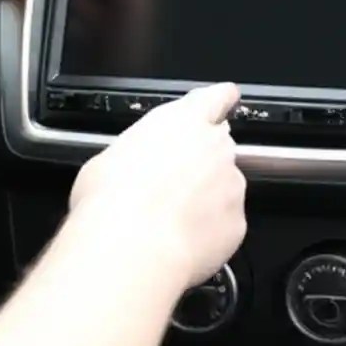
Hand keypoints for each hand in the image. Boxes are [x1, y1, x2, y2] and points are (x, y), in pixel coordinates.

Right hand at [69, 83, 246, 288]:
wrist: (131, 247)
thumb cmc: (111, 199)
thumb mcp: (108, 160)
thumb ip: (137, 152)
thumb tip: (132, 166)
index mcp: (183, 121)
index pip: (216, 98)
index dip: (219, 101)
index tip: (224, 101)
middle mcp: (215, 146)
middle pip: (218, 147)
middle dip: (202, 163)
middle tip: (171, 186)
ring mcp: (232, 184)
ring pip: (224, 188)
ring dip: (207, 199)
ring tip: (170, 221)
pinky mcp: (237, 221)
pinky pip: (226, 224)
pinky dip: (210, 232)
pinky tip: (181, 241)